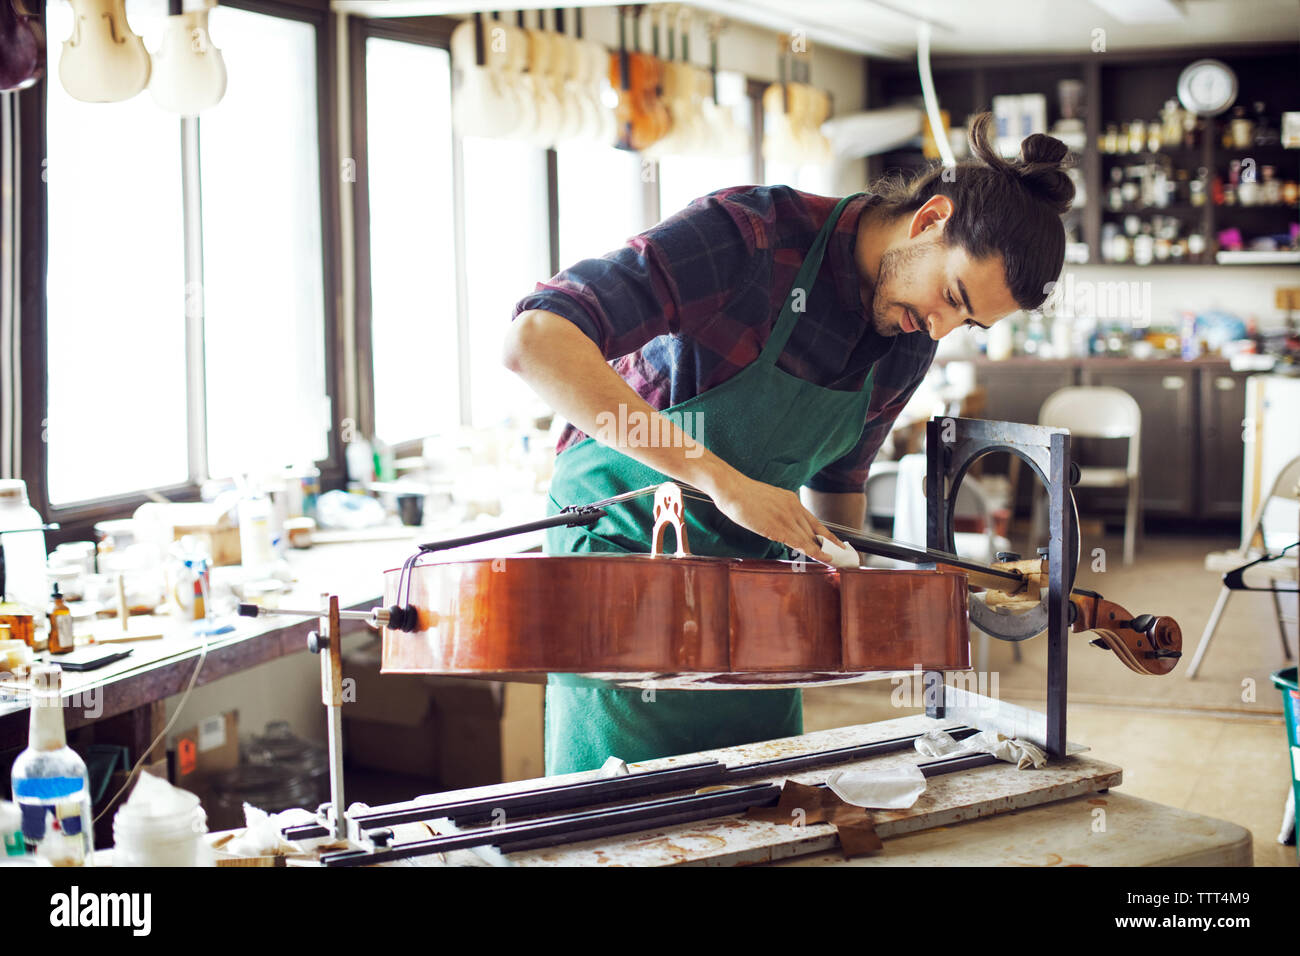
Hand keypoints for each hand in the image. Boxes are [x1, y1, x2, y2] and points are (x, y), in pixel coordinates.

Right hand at [703, 471, 845, 561]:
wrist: (732, 488)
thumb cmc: (742, 496)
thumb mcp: (767, 501)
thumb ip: (778, 512)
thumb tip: (781, 526)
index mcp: (791, 500)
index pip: (814, 521)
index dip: (828, 535)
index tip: (839, 544)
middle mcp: (793, 507)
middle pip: (816, 531)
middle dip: (830, 545)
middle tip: (842, 557)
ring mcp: (786, 516)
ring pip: (810, 538)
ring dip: (825, 551)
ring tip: (837, 561)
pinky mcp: (777, 526)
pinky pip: (800, 542)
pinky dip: (814, 552)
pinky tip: (823, 558)